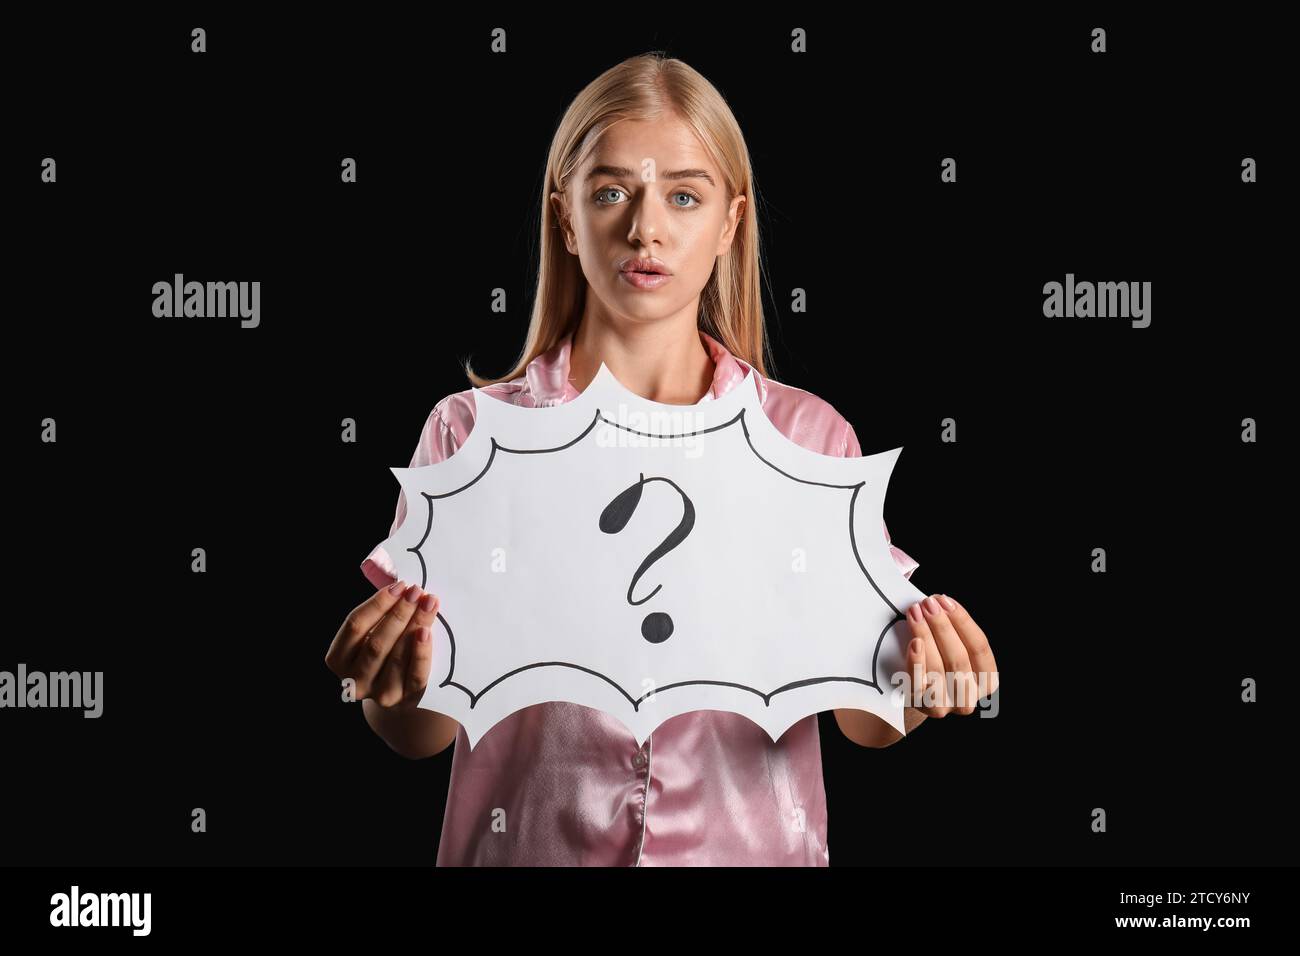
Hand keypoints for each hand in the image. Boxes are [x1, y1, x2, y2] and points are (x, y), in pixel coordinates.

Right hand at [324, 580, 441, 708]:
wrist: (396, 693)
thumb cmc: (383, 653)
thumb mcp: (370, 635)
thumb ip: (378, 614)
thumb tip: (399, 586)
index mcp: (338, 659)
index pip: (354, 626)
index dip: (377, 604)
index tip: (399, 586)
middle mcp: (355, 679)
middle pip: (376, 642)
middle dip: (399, 612)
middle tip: (416, 591)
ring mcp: (379, 694)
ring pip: (396, 656)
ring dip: (414, 625)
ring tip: (428, 603)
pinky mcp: (405, 700)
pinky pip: (415, 675)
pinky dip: (421, 652)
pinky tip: (426, 632)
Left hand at [904, 594, 997, 716]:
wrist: (916, 694)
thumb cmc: (939, 662)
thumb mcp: (953, 647)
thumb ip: (954, 628)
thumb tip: (940, 600)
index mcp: (987, 680)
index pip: (980, 647)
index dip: (963, 621)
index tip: (946, 601)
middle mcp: (970, 696)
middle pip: (959, 658)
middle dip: (942, 626)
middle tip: (928, 603)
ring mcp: (946, 705)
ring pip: (938, 668)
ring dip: (926, 635)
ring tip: (915, 613)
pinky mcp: (922, 706)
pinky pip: (919, 683)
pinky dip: (916, 661)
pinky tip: (914, 642)